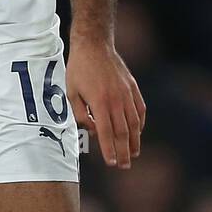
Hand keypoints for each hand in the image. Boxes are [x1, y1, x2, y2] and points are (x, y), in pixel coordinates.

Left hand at [66, 36, 145, 167]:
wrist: (95, 45)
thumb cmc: (79, 69)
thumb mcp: (71, 92)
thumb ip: (81, 114)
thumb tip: (93, 130)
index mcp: (99, 102)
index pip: (105, 132)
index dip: (109, 149)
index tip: (112, 163)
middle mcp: (116, 100)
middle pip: (123, 132)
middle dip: (124, 151)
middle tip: (124, 165)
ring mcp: (127, 93)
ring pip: (134, 123)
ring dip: (135, 141)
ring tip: (134, 154)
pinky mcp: (133, 87)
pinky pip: (140, 109)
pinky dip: (140, 123)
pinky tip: (138, 132)